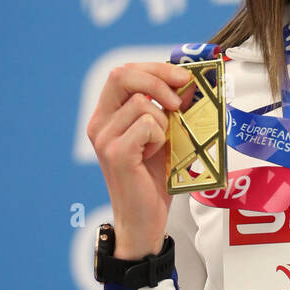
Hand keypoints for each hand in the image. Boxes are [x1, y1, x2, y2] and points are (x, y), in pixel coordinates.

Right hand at [86, 61, 197, 255]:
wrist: (144, 220)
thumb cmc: (154, 181)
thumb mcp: (163, 137)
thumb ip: (168, 110)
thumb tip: (190, 83)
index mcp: (107, 115)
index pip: (124, 72)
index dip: (154, 68)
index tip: (182, 76)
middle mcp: (99, 123)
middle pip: (122, 75)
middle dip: (158, 78)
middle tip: (180, 99)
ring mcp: (104, 138)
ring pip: (142, 103)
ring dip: (163, 121)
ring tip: (161, 145)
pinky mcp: (116, 153)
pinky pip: (146, 125)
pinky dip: (160, 137)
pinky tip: (155, 156)